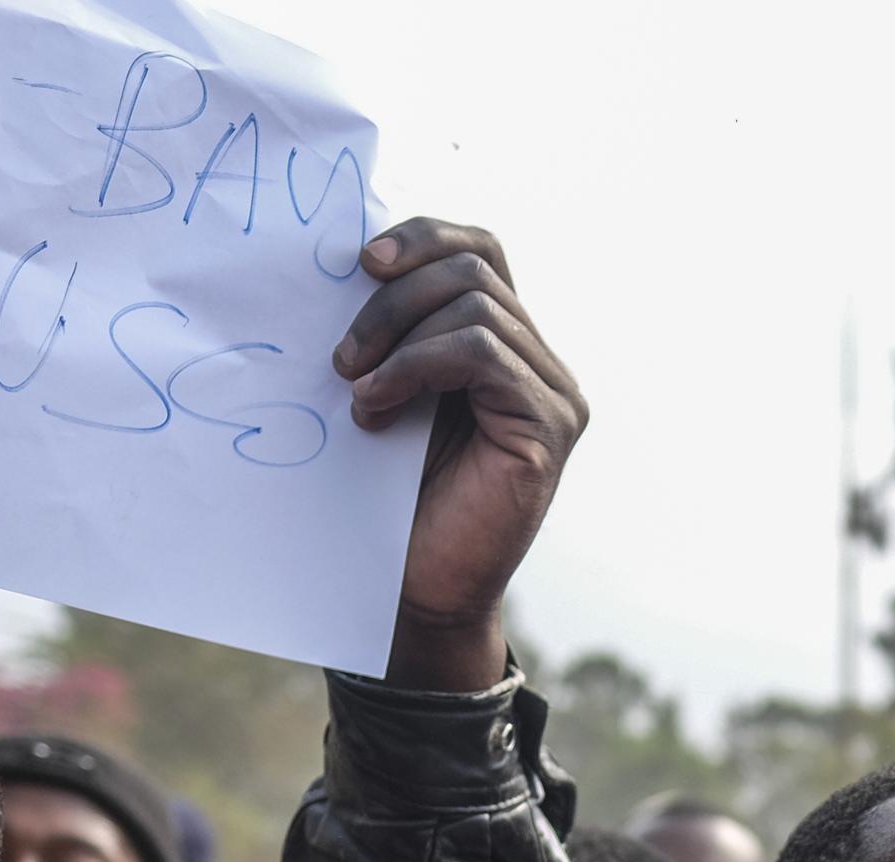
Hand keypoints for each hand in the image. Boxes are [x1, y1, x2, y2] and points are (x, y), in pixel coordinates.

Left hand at [335, 219, 587, 691]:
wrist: (417, 591)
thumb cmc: (395, 500)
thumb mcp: (391, 393)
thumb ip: (395, 335)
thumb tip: (353, 263)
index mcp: (506, 346)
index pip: (481, 251)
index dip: (424, 237)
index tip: (360, 261)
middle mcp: (542, 364)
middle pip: (475, 267)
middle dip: (393, 295)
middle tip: (340, 354)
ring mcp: (554, 394)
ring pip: (476, 304)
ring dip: (396, 335)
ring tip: (354, 387)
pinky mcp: (549, 424)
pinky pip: (481, 353)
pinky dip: (415, 366)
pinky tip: (376, 403)